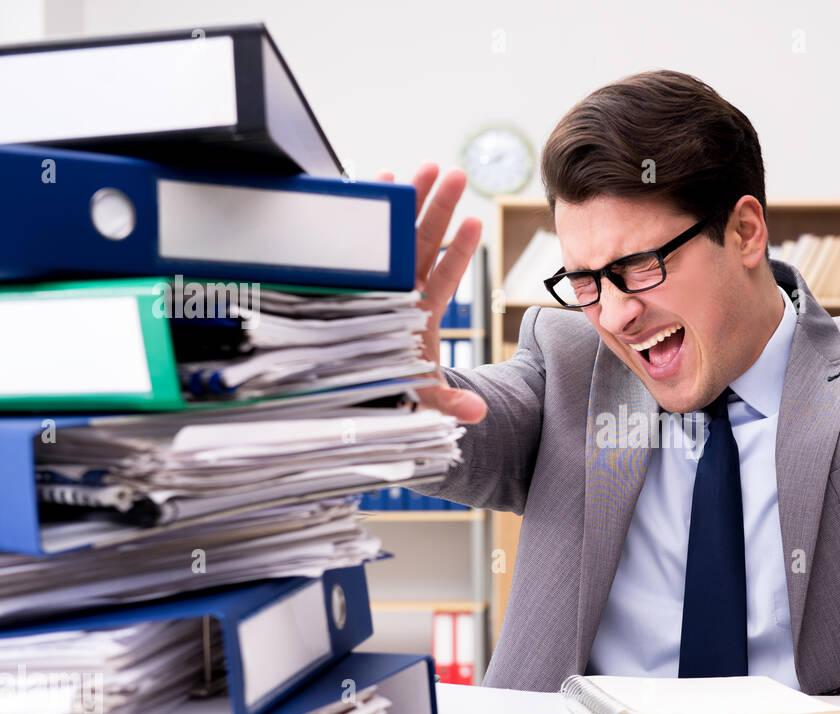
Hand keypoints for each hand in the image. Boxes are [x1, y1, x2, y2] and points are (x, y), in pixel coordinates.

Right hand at [377, 163, 486, 423]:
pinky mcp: (357, 276)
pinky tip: (382, 179)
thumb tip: (477, 413)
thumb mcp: (422, 397)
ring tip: (430, 167)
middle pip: (427, 242)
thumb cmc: (393, 385)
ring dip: (414, 199)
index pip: (446, 276)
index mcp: (422, 312)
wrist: (361, 387)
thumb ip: (449, 403)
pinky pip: (367, 239)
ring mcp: (382, 278)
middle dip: (441, 207)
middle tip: (458, 174)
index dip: (460, 251)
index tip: (475, 222)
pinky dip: (372, 211)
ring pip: (402, 234)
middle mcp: (404, 289)